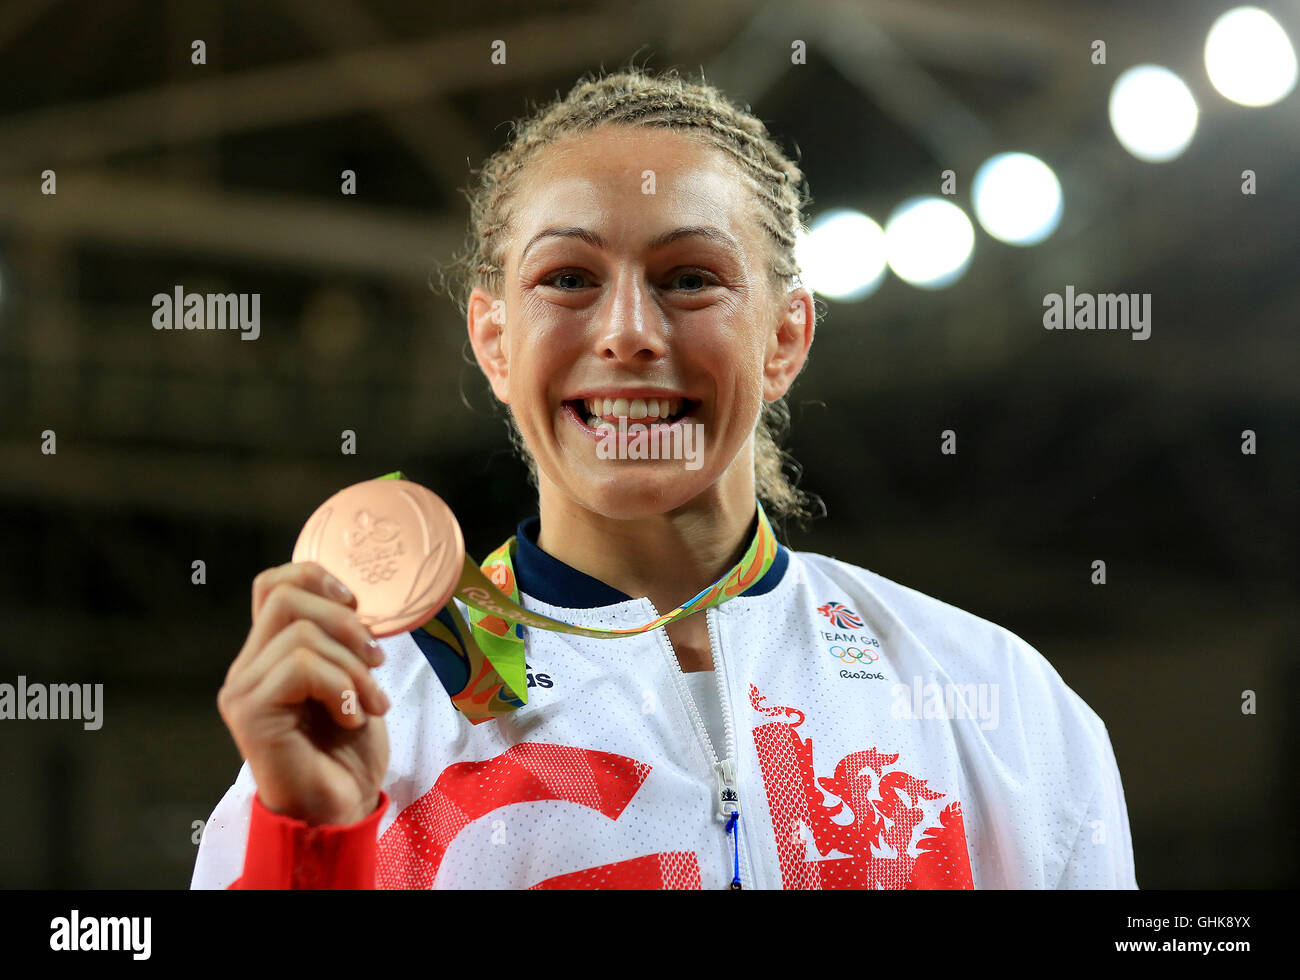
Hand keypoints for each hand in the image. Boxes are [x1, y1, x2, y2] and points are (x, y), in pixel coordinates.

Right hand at [217, 562, 389, 825]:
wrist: (341, 807)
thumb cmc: (348, 749)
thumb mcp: (353, 679)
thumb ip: (340, 641)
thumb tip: (356, 603)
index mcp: (269, 653)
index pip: (272, 584)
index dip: (316, 577)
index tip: (358, 606)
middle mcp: (248, 667)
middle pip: (285, 597)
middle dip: (345, 622)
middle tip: (375, 662)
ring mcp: (244, 690)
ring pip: (300, 635)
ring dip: (353, 667)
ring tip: (369, 703)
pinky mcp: (251, 713)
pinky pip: (301, 668)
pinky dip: (340, 687)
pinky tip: (349, 718)